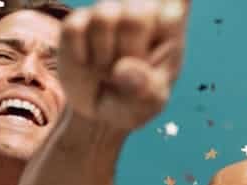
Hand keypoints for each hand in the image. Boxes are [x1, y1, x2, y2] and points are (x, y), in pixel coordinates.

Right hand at [58, 0, 189, 131]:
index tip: (170, 4)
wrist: (99, 111)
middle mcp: (141, 10)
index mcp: (171, 25)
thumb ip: (146, 91)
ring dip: (105, 54)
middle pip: (138, 13)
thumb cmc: (135, 100)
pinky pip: (76, 29)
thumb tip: (126, 72)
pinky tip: (88, 62)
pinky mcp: (77, 20)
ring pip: (106, 16)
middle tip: (129, 69)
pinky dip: (81, 56)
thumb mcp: (150, 103)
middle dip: (131, 48)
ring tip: (108, 67)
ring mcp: (108, 11)